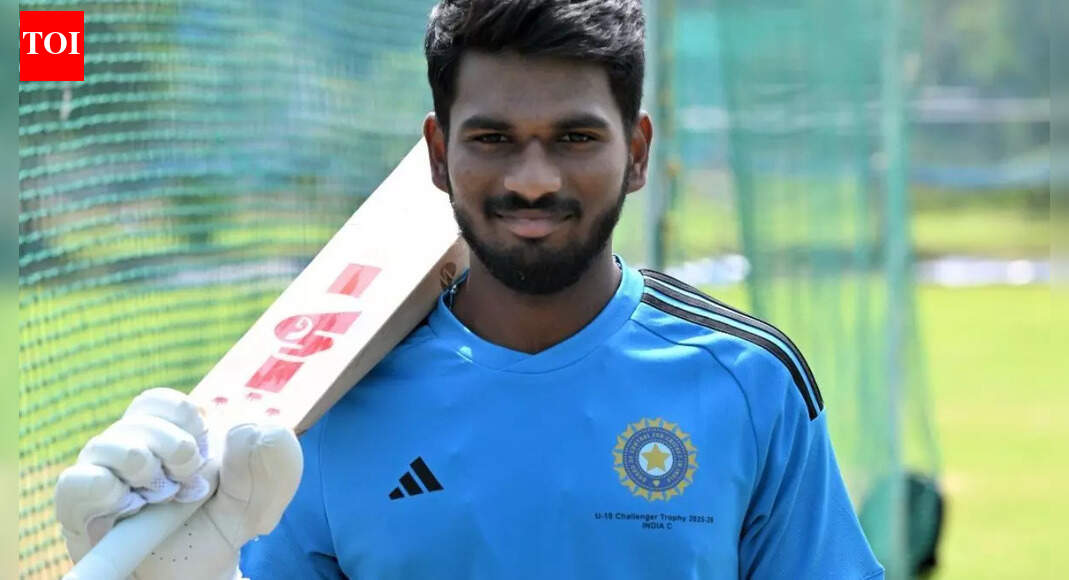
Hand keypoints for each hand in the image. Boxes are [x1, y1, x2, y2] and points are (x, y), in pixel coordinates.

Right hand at [54, 388, 302, 579]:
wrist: (195, 576)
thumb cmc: (220, 526)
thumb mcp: (261, 496)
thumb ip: (274, 459)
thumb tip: (244, 430)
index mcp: (167, 432)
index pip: (162, 402)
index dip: (188, 423)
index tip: (206, 456)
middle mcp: (128, 446)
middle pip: (140, 419)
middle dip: (178, 451)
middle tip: (190, 487)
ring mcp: (101, 474)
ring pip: (107, 445)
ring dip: (146, 471)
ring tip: (161, 500)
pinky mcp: (77, 509)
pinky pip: (76, 482)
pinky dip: (108, 491)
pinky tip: (132, 508)